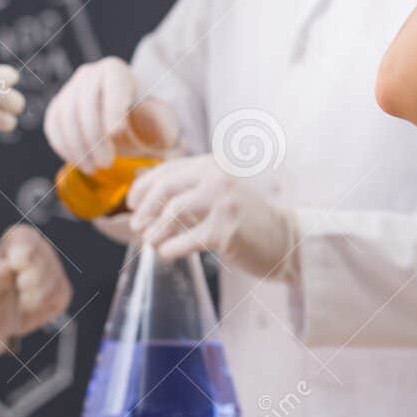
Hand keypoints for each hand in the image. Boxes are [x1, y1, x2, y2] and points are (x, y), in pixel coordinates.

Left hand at [0, 224, 72, 360]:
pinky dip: (44, 307)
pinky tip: (30, 308)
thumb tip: (8, 265)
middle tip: (20, 287)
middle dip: (32, 278)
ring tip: (20, 302)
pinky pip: (60, 296)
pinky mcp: (61, 289)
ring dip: (37, 296)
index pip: (26, 238)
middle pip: (44, 259)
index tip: (16, 263)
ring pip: (54, 280)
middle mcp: (39, 250)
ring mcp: (53, 269)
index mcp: (17, 241)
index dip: (23, 249)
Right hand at [43, 57, 179, 174]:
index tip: (118, 134)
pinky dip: (63, 145)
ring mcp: (70, 89)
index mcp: (116, 71)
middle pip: (86, 103)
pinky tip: (78, 161)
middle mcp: (89, 74)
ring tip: (94, 168)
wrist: (120, 111)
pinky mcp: (57, 106)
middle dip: (95, 136)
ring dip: (78, 145)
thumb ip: (165, 134)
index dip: (112, 108)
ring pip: (66, 115)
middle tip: (108, 163)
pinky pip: (54, 124)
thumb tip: (176, 154)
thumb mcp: (156, 118)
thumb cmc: (143, 117)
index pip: (112, 86)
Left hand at [101, 154, 297, 280]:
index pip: (168, 169)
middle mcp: (219, 176)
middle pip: (166, 188)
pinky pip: (184, 240)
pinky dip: (169, 249)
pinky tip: (166, 253)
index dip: (143, 187)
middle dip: (144, 209)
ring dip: (154, 231)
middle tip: (136, 226)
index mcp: (214, 163)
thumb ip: (190, 188)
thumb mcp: (219, 192)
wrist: (285, 239)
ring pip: (172, 213)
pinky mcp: (225, 230)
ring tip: (150, 241)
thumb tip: (144, 199)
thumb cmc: (247, 218)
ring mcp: (223, 202)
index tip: (132, 204)